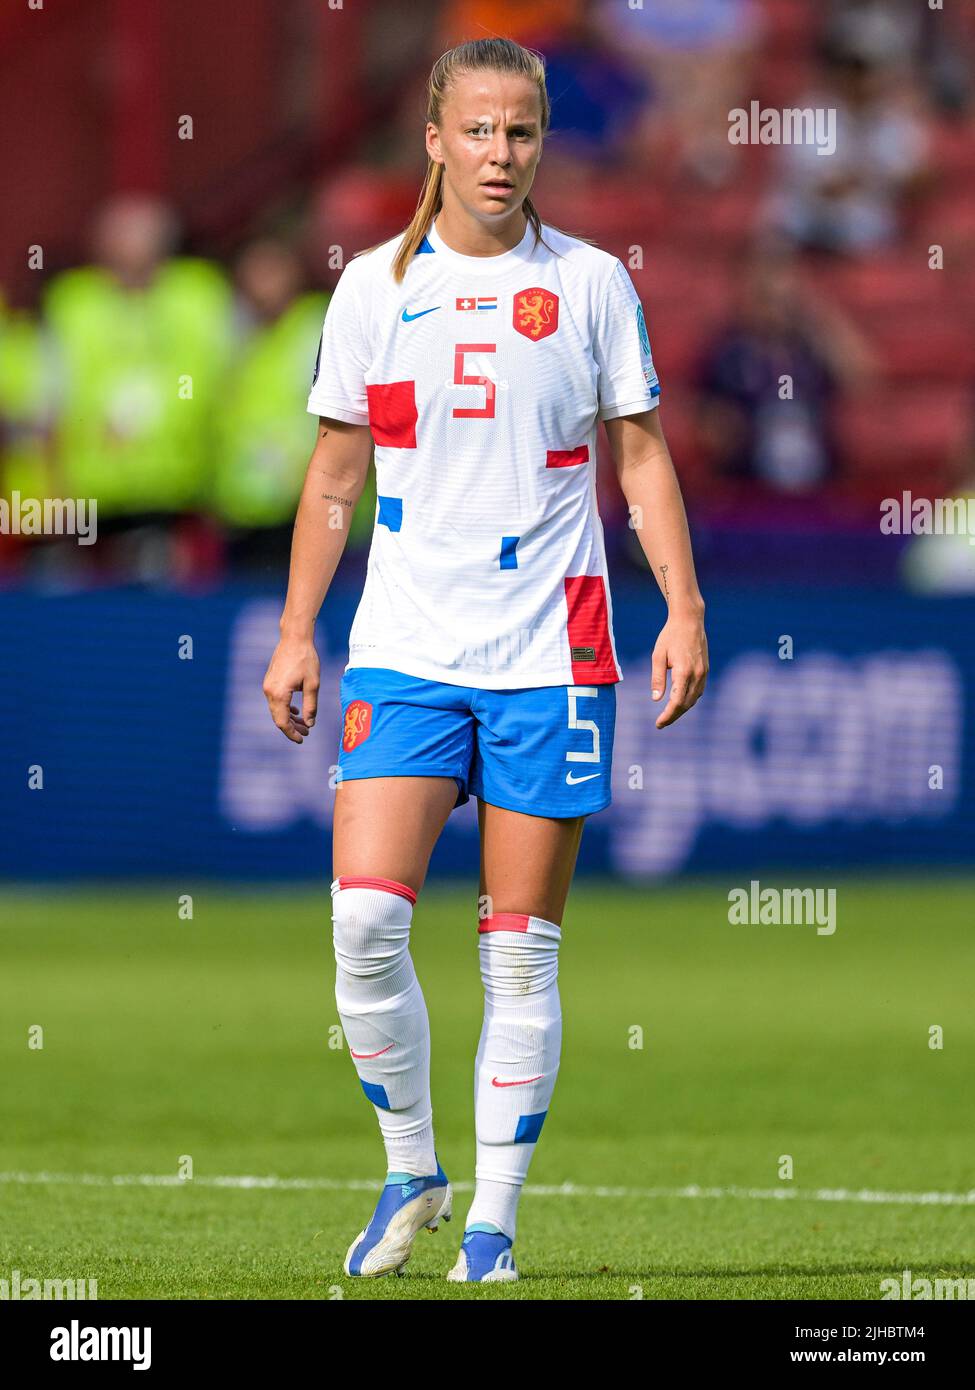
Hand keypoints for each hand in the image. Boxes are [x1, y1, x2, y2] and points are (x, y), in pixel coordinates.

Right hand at [263, 635, 319, 743]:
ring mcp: (267, 686)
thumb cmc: (306, 659)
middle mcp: (269, 691)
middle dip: (291, 728)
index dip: (292, 734)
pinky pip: (275, 700)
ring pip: (276, 709)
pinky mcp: (269, 681)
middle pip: (278, 718)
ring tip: (303, 724)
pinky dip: (285, 708)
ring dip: (289, 718)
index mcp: (279, 694)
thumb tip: (310, 724)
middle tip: (306, 733)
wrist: (294, 638)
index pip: (282, 722)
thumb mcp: (313, 685)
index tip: (302, 740)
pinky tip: (296, 711)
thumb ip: (311, 707)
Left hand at [650, 610, 707, 728]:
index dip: (667, 716)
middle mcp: (696, 675)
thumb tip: (656, 699)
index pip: (676, 702)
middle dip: (673, 716)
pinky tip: (680, 702)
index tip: (658, 724)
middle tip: (661, 723)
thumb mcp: (658, 656)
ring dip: (682, 710)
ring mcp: (703, 673)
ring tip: (668, 715)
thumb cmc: (670, 636)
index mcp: (683, 672)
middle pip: (686, 704)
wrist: (690, 621)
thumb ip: (657, 678)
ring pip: (694, 699)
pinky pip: (698, 691)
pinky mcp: (705, 670)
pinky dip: (689, 700)